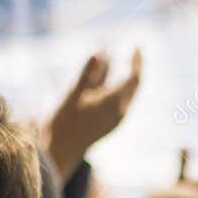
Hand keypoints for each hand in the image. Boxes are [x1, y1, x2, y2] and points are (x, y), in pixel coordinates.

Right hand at [44, 48, 142, 179]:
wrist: (60, 151)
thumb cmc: (64, 121)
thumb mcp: (73, 93)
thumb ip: (87, 72)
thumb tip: (100, 51)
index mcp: (114, 102)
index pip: (134, 78)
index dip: (137, 62)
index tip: (137, 46)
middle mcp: (120, 111)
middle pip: (133, 86)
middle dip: (134, 68)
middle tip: (134, 51)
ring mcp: (116, 119)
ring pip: (125, 93)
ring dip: (123, 77)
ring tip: (112, 60)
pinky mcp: (109, 123)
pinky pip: (118, 101)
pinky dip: (115, 87)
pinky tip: (104, 79)